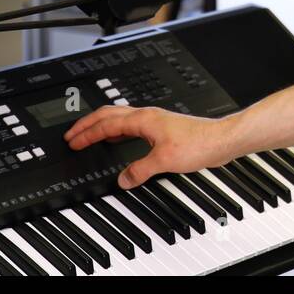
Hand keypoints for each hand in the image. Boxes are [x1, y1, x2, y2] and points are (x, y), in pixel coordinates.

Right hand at [63, 105, 234, 188]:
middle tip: (72, 134)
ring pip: (120, 118)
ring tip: (89, 135)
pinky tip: (118, 141)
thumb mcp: (164, 161)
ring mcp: (155, 122)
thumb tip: (123, 179)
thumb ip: (140, 170)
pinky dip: (117, 132)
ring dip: (102, 126)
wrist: (221, 140)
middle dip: (89, 124)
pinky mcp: (162, 129)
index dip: (87, 132)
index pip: (107, 123)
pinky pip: (131, 126)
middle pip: (110, 114)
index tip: (72, 140)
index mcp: (144, 119)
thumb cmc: (199, 144)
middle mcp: (148, 116)